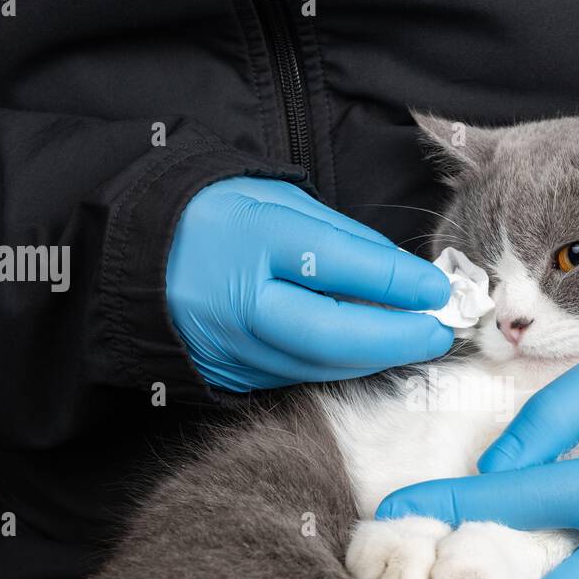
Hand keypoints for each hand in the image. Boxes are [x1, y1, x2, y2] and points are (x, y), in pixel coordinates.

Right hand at [166, 176, 453, 390]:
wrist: (138, 253)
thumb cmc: (218, 216)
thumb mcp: (280, 203)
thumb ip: (343, 240)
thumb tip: (407, 278)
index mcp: (252, 236)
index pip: (340, 264)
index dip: (398, 282)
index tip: (438, 289)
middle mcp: (238, 299)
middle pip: (333, 335)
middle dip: (398, 338)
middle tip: (439, 331)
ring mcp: (230, 346)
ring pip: (320, 366)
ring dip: (376, 357)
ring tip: (414, 340)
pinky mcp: (227, 376)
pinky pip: (296, 375)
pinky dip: (339, 366)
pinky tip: (368, 353)